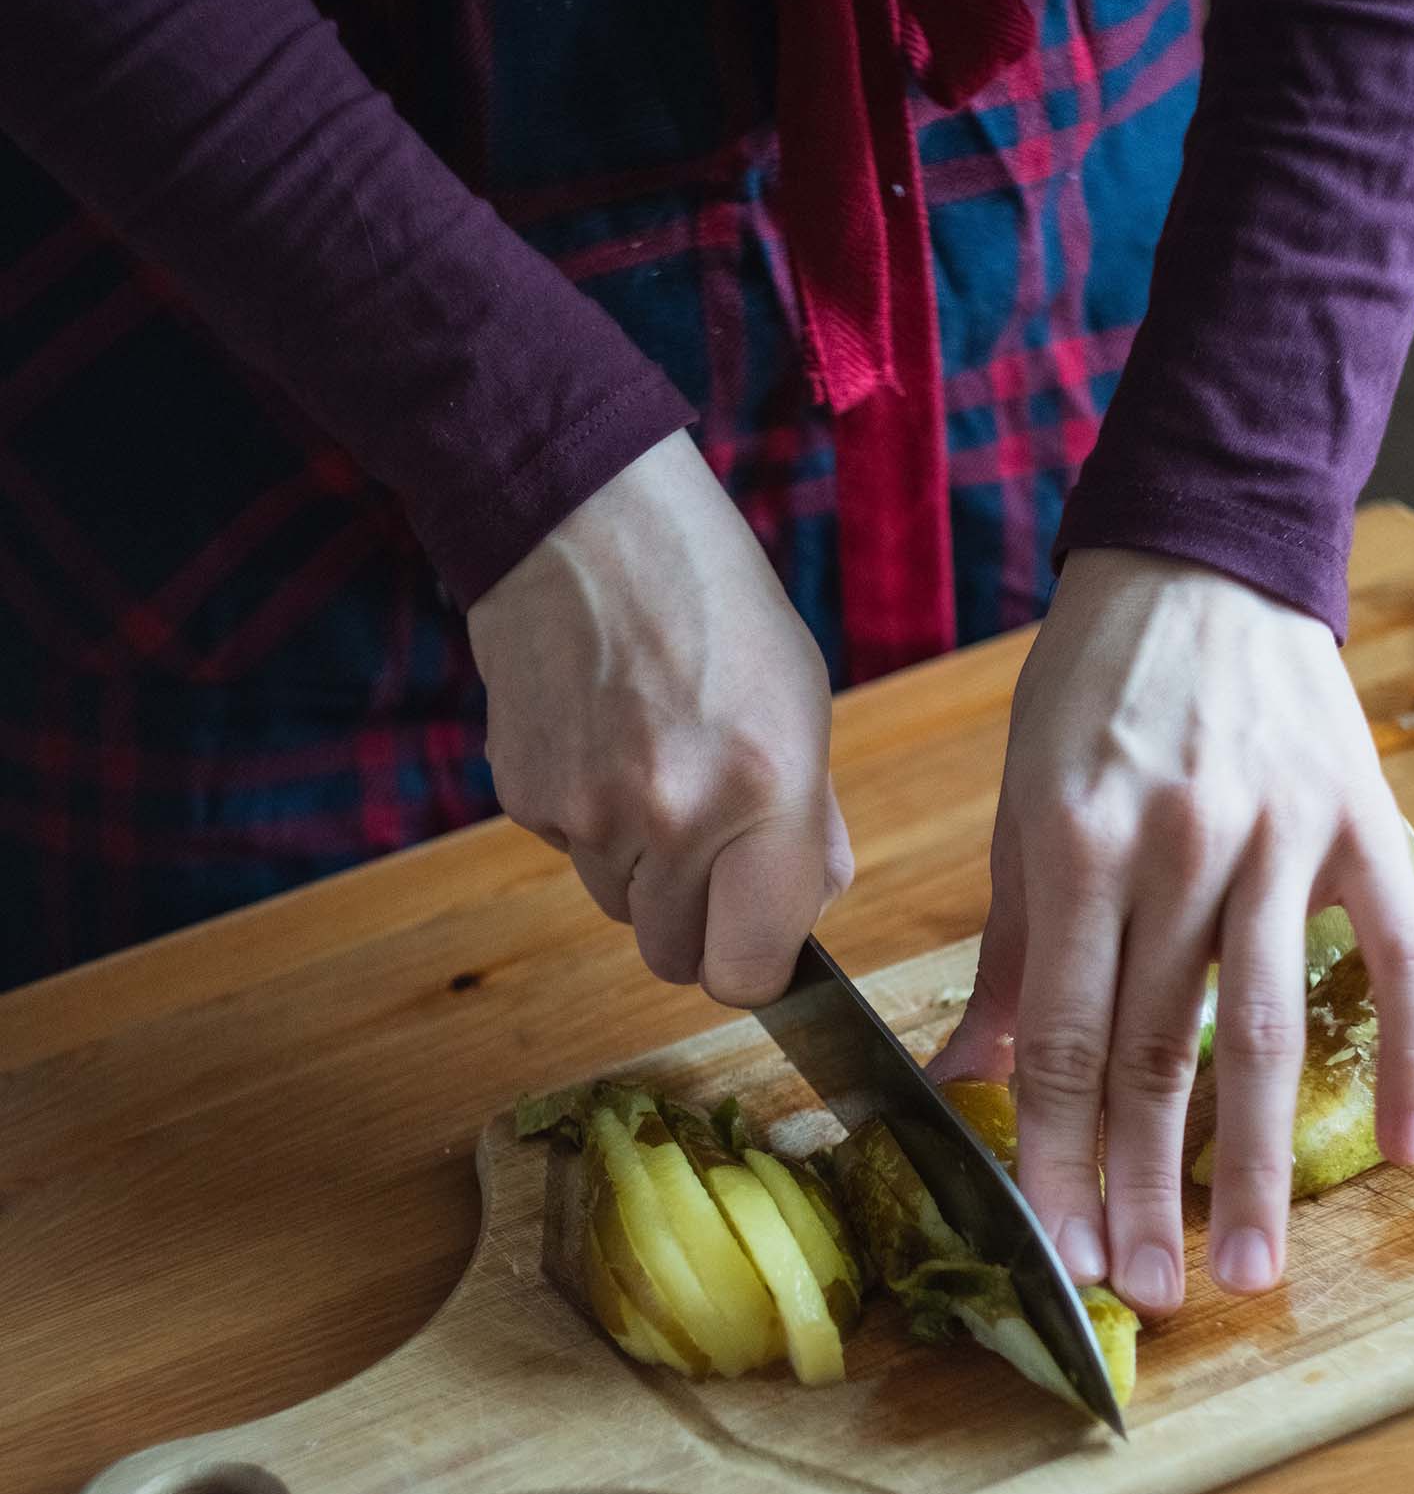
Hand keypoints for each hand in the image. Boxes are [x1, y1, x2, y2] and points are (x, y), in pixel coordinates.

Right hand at [467, 430, 851, 1004]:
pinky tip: (604, 741)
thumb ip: (808, 823)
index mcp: (764, 792)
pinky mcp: (525, 797)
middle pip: (674, 958)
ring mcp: (587, 812)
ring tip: (654, 765)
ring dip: (642, 869)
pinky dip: (590, 821)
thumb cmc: (711, 602)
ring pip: (619, 908)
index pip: (747, 969)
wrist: (583, 524)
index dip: (755, 966)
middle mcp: (673, 816)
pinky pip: (570, 854)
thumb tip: (808, 908)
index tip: (757, 938)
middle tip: (709, 847)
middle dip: (697, 923)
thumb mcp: (801, 702)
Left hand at [934, 548, 1413, 1312]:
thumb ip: (1011, 960)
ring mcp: (1280, 836)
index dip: (1063, 1155)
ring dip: (1261, 1160)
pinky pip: (1399, 953)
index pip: (1069, 1037)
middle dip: (1150, 1187)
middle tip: (1150, 1294)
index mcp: (1075, 847)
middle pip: (1163, 1051)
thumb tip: (962, 1082)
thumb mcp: (1020, 811)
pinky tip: (1403, 1146)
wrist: (1197, 558)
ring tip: (1256, 1265)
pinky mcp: (1362, 820)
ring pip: (1269, 1026)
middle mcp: (1177, 848)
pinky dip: (1406, 1050)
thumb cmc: (1089, 692)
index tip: (1062, 1249)